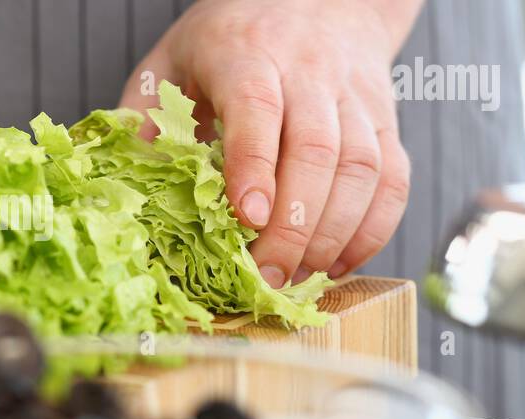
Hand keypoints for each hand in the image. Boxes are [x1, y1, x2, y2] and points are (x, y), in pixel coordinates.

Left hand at [119, 0, 420, 286]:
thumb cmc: (234, 36)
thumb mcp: (173, 58)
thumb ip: (145, 116)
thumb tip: (130, 183)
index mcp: (247, 53)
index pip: (257, 109)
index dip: (255, 166)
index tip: (247, 219)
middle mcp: (309, 72)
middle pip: (316, 150)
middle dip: (294, 225)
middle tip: (266, 275)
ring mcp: (354, 97)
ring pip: (362, 169)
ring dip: (332, 234)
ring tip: (298, 276)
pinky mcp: (385, 120)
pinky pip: (393, 179)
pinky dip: (372, 229)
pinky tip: (338, 261)